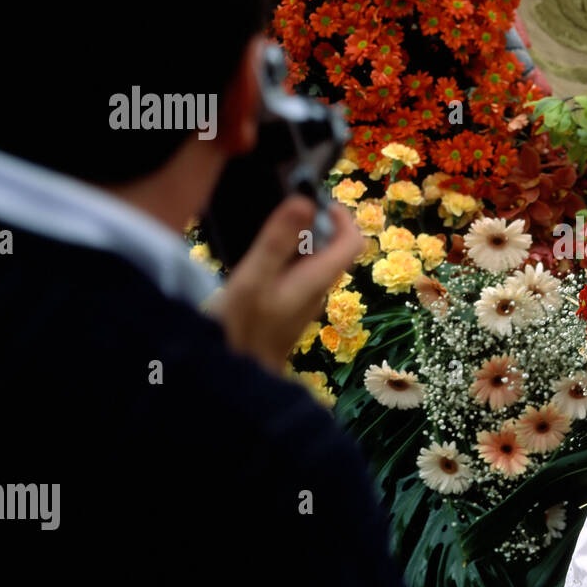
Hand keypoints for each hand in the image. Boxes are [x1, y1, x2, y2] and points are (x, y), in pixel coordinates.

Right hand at [203, 194, 364, 376]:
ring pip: (314, 265)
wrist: (233, 385)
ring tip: (267, 236)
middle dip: (314, 225)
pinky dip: (286, 262)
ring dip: (298, 243)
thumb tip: (305, 203)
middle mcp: (317, 294)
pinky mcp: (288, 314)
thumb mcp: (252, 281)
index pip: (353, 243)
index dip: (340, 216)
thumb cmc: (240, 333)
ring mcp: (304, 307)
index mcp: (316, 282)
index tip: (313, 201)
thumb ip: (277, 242)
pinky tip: (258, 266)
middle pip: (333, 251)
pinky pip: (297, 278)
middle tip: (282, 213)